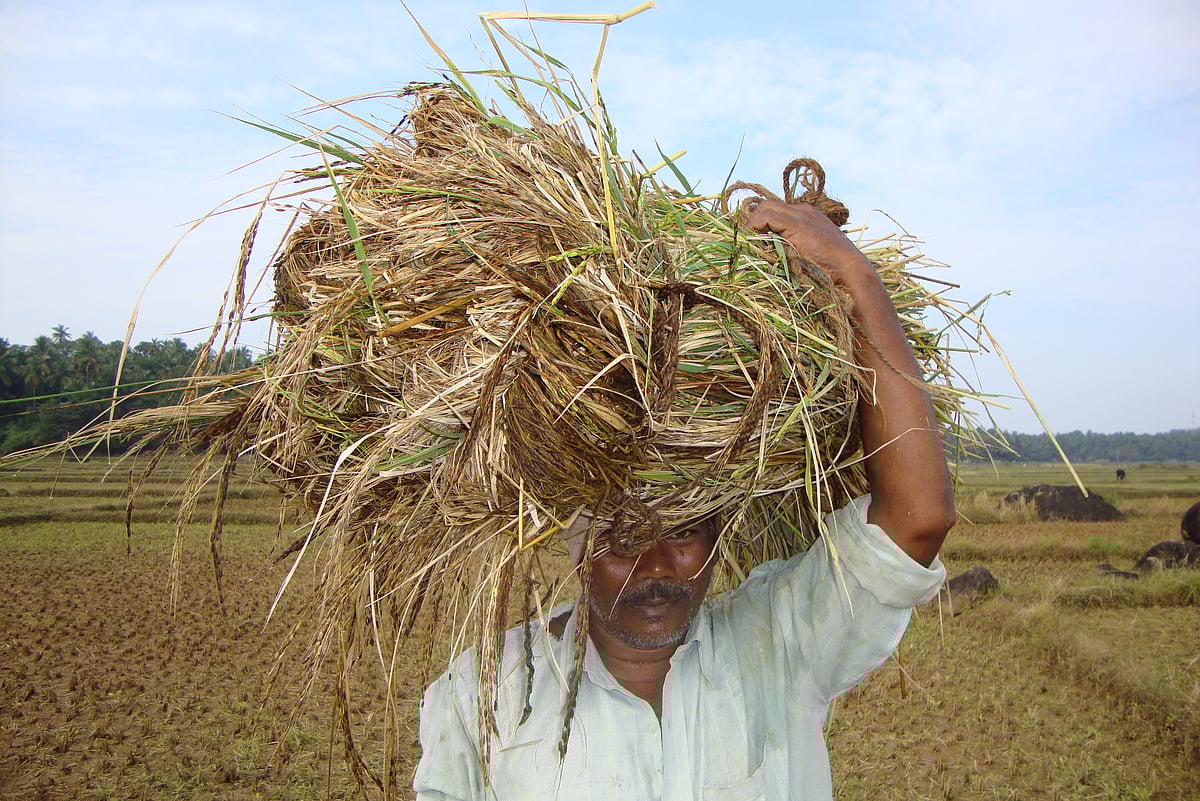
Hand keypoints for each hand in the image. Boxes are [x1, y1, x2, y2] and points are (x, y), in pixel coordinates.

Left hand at [742, 198, 870, 286]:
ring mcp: (801, 215)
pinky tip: (753, 239)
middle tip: (745, 239)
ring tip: (747, 241)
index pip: (776, 210)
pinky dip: (755, 226)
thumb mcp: (807, 255)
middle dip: (754, 220)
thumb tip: (767, 255)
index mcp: (807, 217)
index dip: (761, 222)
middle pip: (768, 205)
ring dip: (753, 223)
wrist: (850, 271)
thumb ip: (790, 248)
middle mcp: (803, 211)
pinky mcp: (797, 223)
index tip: (751, 237)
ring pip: (765, 207)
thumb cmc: (831, 271)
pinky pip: (766, 216)